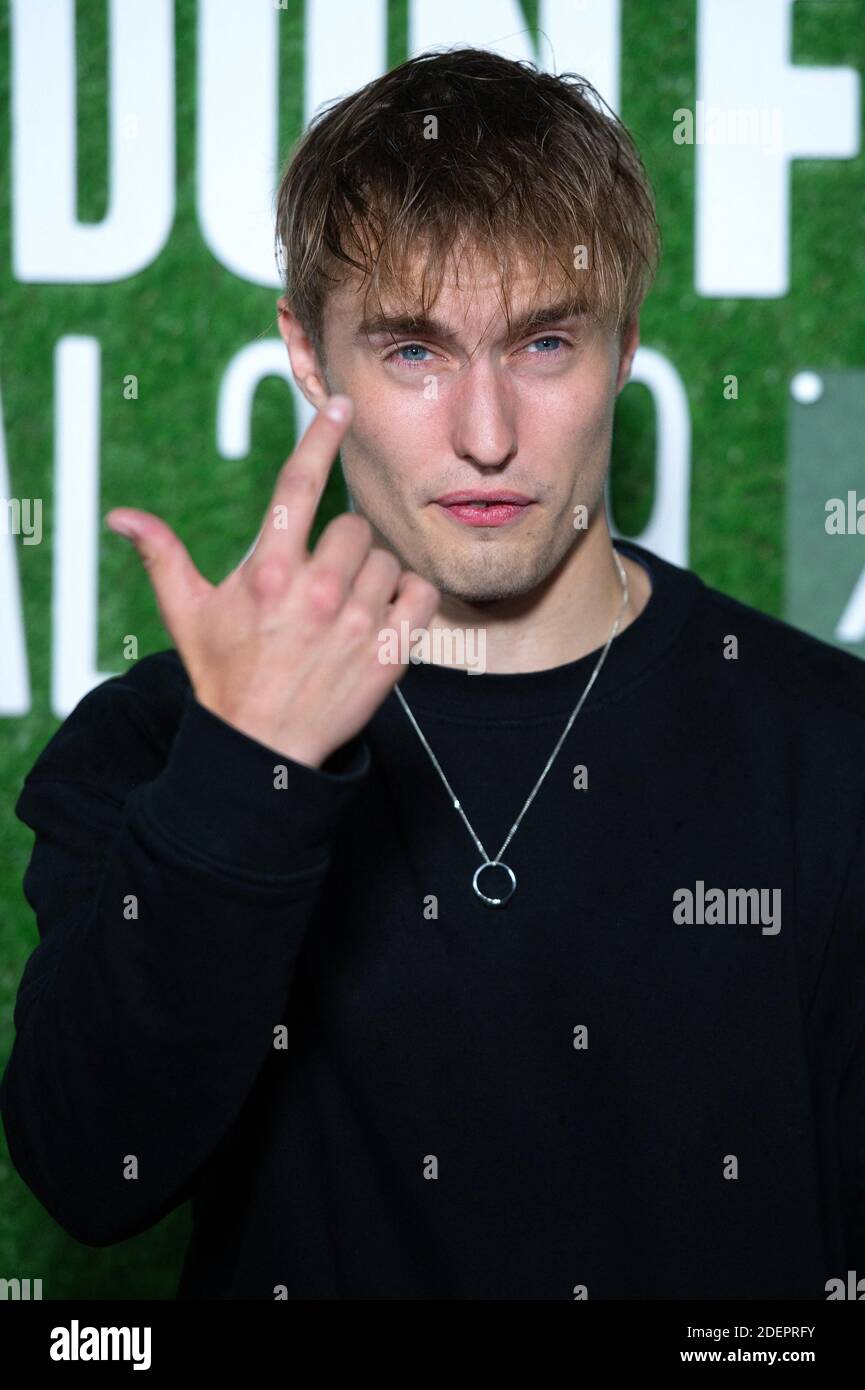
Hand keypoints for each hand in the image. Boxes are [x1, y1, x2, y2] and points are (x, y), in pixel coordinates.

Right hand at [105, 395, 439, 767]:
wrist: (262, 750)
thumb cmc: (224, 676)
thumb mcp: (188, 614)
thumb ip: (163, 556)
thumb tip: (121, 515)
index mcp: (267, 572)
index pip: (299, 486)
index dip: (322, 438)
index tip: (343, 407)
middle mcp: (314, 592)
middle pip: (353, 527)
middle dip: (341, 547)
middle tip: (321, 581)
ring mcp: (355, 624)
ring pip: (387, 559)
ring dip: (372, 575)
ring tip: (344, 607)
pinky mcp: (388, 653)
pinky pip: (420, 595)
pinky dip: (408, 598)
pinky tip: (381, 615)